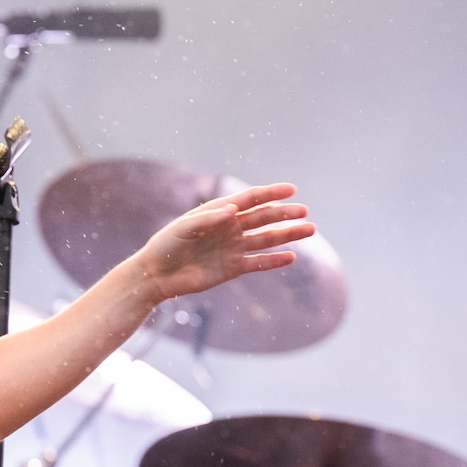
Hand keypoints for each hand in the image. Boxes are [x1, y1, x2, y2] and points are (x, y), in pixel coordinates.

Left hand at [130, 183, 313, 304]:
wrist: (157, 275)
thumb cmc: (166, 246)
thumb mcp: (183, 229)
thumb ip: (208, 219)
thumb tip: (233, 210)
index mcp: (219, 212)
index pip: (250, 199)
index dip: (271, 193)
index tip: (291, 190)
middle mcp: (230, 227)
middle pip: (263, 218)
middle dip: (285, 214)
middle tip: (305, 211)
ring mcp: (233, 247)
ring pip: (266, 239)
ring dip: (287, 235)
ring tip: (309, 229)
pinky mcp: (232, 268)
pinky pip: (258, 262)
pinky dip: (274, 260)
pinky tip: (291, 257)